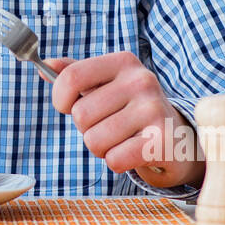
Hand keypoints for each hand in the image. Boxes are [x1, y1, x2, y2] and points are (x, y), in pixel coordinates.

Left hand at [43, 51, 205, 189]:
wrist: (179, 138)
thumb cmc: (132, 110)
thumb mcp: (106, 85)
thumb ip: (76, 75)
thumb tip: (45, 66)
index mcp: (123, 62)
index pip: (72, 77)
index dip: (61, 98)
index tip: (68, 106)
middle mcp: (141, 81)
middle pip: (81, 115)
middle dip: (87, 129)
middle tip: (110, 126)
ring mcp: (154, 110)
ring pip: (94, 141)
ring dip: (102, 148)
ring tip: (123, 139)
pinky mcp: (163, 141)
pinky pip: (114, 159)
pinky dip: (118, 162)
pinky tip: (135, 152)